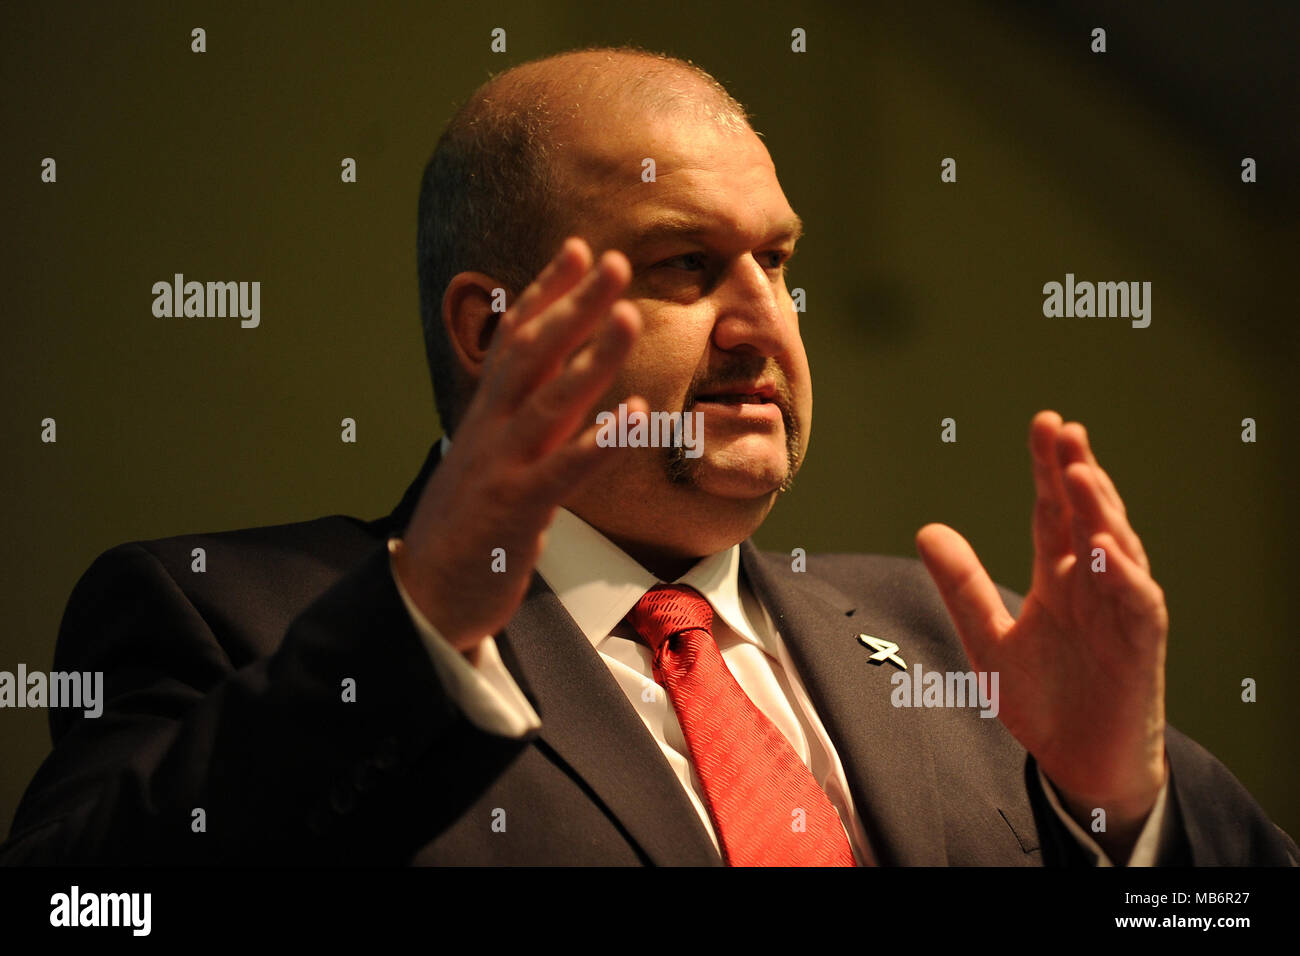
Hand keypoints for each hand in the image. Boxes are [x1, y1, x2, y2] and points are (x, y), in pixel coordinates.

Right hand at [394, 237, 645, 654]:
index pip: (515, 340)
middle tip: (614, 261)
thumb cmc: (467, 529)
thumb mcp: (493, 460)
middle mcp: (490, 431)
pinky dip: (602, 441)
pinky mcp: (515, 510)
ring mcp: (500, 467)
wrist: (423, 597)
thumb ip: (526, 421)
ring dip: (592, 358)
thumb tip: (563, 382)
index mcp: (487, 416)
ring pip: (548, 401)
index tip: (579, 249)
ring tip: (629, 317)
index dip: (546, 292)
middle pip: (531, 354)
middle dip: (574, 304)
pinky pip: (564, 469)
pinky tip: (638, 417)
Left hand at [915, 411, 1167, 860]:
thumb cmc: (1042, 700)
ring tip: (1080, 472)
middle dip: (1077, 472)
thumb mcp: (987, 639)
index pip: (1054, 511)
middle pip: (1088, 517)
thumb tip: (927, 529)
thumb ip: (962, 586)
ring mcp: (1120, 611)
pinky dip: (1125, 575)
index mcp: (1059, 577)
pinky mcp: (1141, 645)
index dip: (1048, 468)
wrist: (1077, 763)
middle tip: (1063, 429)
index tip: (1043, 424)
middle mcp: (1093, 584)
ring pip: (1118, 548)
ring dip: (1101, 510)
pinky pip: (1138, 602)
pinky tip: (1107, 548)